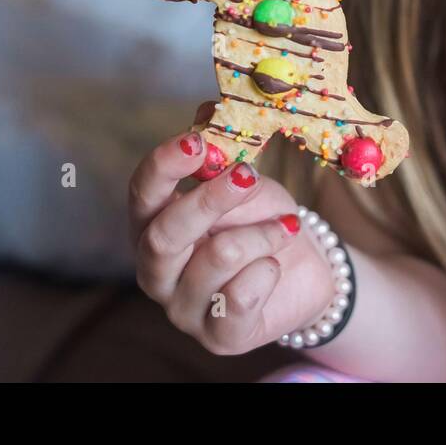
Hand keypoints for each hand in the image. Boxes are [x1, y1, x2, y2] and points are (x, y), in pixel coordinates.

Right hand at [128, 102, 336, 355]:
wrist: (304, 269)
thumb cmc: (260, 218)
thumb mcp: (245, 180)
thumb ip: (222, 152)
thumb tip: (207, 107)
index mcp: (152, 223)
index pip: (141, 193)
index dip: (164, 166)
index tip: (196, 140)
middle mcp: (155, 267)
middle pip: (165, 234)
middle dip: (210, 200)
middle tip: (248, 175)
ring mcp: (182, 307)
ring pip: (213, 261)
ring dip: (259, 234)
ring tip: (287, 225)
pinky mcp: (218, 337)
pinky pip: (239, 299)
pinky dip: (267, 271)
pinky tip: (276, 264)